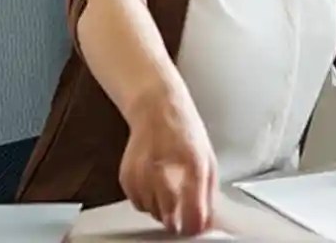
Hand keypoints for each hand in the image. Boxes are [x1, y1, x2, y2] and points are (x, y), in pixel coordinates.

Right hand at [118, 87, 217, 235]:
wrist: (156, 108)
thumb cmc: (184, 130)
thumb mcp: (207, 158)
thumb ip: (208, 192)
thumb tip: (208, 220)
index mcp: (193, 164)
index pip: (193, 211)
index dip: (194, 226)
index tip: (196, 228)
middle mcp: (164, 170)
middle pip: (169, 217)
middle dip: (179, 218)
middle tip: (184, 209)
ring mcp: (142, 174)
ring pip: (152, 213)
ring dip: (163, 210)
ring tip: (170, 190)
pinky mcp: (127, 177)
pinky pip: (138, 203)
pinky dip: (147, 201)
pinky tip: (155, 184)